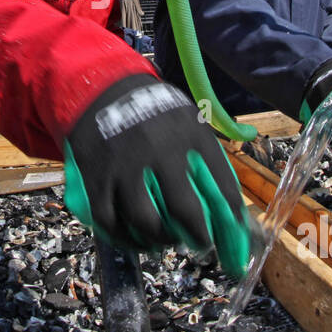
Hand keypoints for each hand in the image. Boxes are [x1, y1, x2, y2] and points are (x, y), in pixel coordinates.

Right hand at [62, 75, 252, 275]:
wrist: (104, 89)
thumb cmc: (153, 110)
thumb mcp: (188, 118)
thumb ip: (207, 153)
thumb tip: (228, 199)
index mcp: (191, 135)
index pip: (222, 184)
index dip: (232, 216)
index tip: (234, 232)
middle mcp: (160, 151)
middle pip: (184, 208)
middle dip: (197, 235)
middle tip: (200, 242)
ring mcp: (126, 165)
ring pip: (145, 221)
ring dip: (160, 240)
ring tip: (166, 242)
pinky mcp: (97, 177)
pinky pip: (109, 221)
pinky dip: (123, 238)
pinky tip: (135, 240)